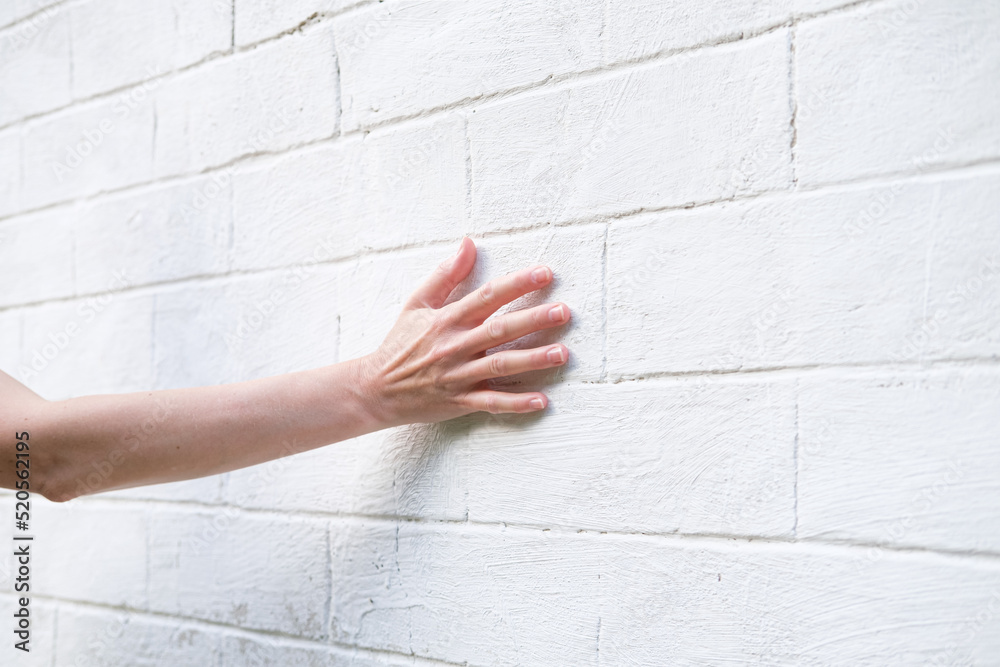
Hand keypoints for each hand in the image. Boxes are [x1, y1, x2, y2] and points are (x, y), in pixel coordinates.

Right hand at [354, 237, 570, 425]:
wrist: (375, 389)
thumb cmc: (401, 344)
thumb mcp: (417, 304)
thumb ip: (446, 274)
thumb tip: (469, 243)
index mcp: (447, 319)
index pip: (487, 296)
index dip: (516, 284)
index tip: (545, 273)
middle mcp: (455, 346)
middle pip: (499, 330)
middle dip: (533, 320)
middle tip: (564, 312)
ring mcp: (458, 376)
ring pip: (500, 367)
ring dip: (532, 360)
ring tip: (562, 353)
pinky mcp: (459, 402)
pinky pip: (491, 404)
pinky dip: (515, 404)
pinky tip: (542, 401)